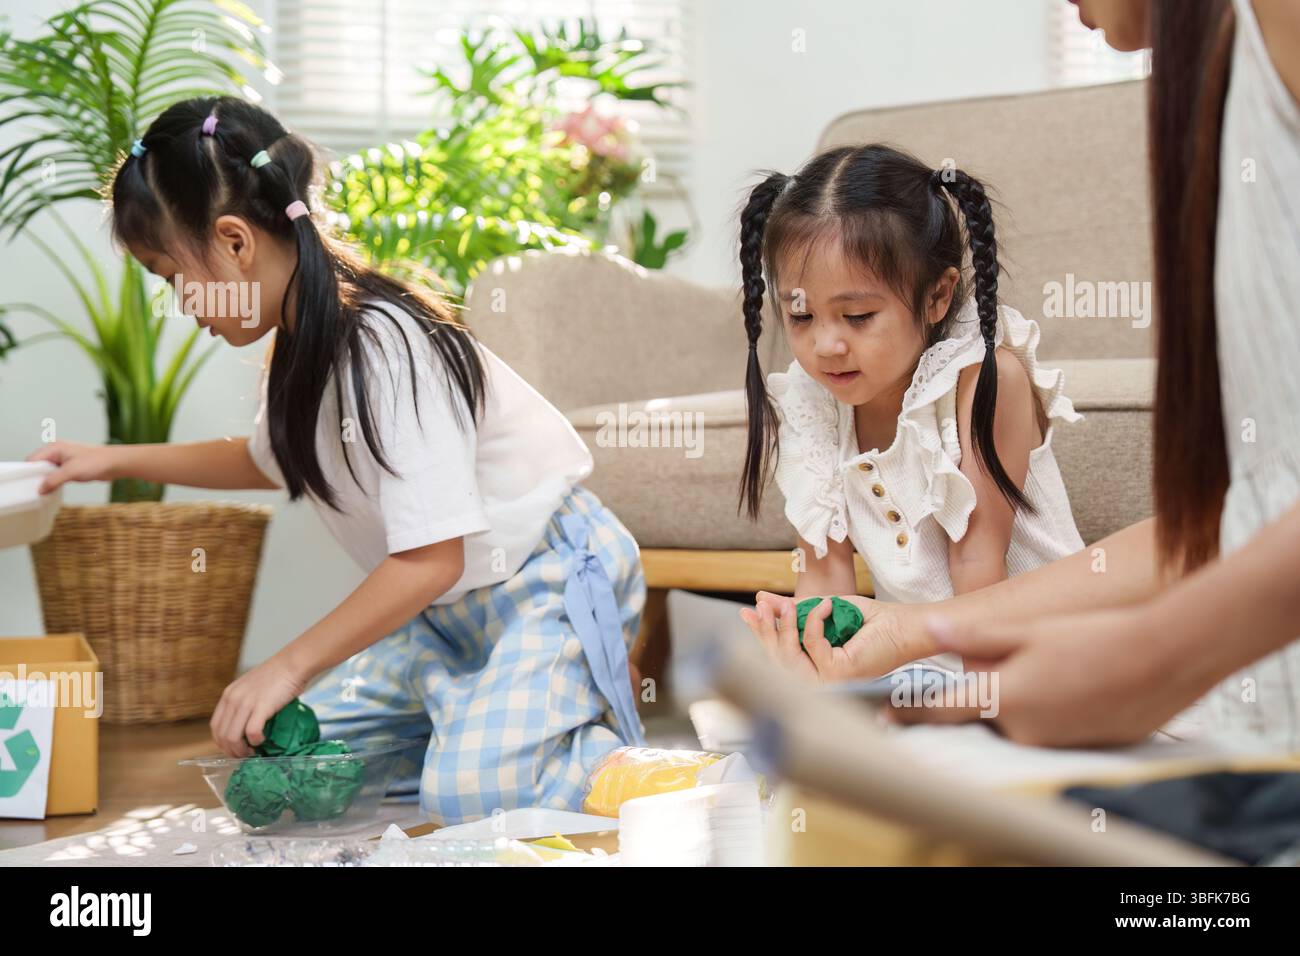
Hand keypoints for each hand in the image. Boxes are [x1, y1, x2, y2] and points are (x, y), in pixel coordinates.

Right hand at [27, 441, 123, 492]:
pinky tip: (54, 489)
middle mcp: (57, 451)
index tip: (27, 485)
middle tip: (36, 490)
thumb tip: (40, 489)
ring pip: (47, 470)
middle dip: (36, 477)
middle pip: (38, 465)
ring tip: (45, 491)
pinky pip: (55, 473)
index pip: (32, 460)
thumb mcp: (71, 472)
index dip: (28, 472)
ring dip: (46, 480)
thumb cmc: (96, 462)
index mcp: (54, 448)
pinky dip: (53, 480)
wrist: (114, 463)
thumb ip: (53, 480)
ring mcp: (63, 458)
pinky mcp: (69, 465)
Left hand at [210, 654, 309, 756]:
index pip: (215, 726)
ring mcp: (246, 703)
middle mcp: (233, 699)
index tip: (234, 748)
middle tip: (244, 754)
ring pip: (232, 738)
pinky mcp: (261, 707)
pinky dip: (256, 741)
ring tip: (252, 751)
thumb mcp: (251, 688)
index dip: (222, 742)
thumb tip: (245, 726)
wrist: (292, 664)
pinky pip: (251, 733)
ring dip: (241, 750)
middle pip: (221, 735)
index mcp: (229, 695)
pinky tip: (262, 740)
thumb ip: (244, 703)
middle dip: (231, 750)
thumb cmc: (277, 676)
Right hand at [740, 591, 935, 680]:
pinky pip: (813, 646)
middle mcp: (820, 681)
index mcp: (815, 670)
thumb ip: (794, 609)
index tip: (748, 612)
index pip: (778, 657)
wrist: (903, 625)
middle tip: (760, 605)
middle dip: (765, 631)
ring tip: (785, 605)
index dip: (760, 635)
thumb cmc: (870, 621)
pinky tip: (823, 605)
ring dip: (783, 628)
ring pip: (790, 659)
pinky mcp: (840, 672)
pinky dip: (814, 622)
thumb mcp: (823, 609)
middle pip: (778, 661)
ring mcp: (830, 681)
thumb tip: (763, 598)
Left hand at [889, 605, 1189, 746]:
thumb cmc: (1095, 638)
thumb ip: (974, 636)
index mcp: (1003, 699)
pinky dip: (1047, 708)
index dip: (909, 710)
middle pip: (981, 709)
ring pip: (1012, 718)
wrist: (1167, 659)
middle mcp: (1021, 733)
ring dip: (1018, 695)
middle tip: (1025, 652)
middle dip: (988, 683)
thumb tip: (930, 630)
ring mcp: (1050, 746)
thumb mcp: (1027, 629)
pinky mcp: (1076, 750)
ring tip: (1059, 663)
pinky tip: (1076, 680)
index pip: (940, 711)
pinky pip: (1043, 729)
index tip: (883, 713)